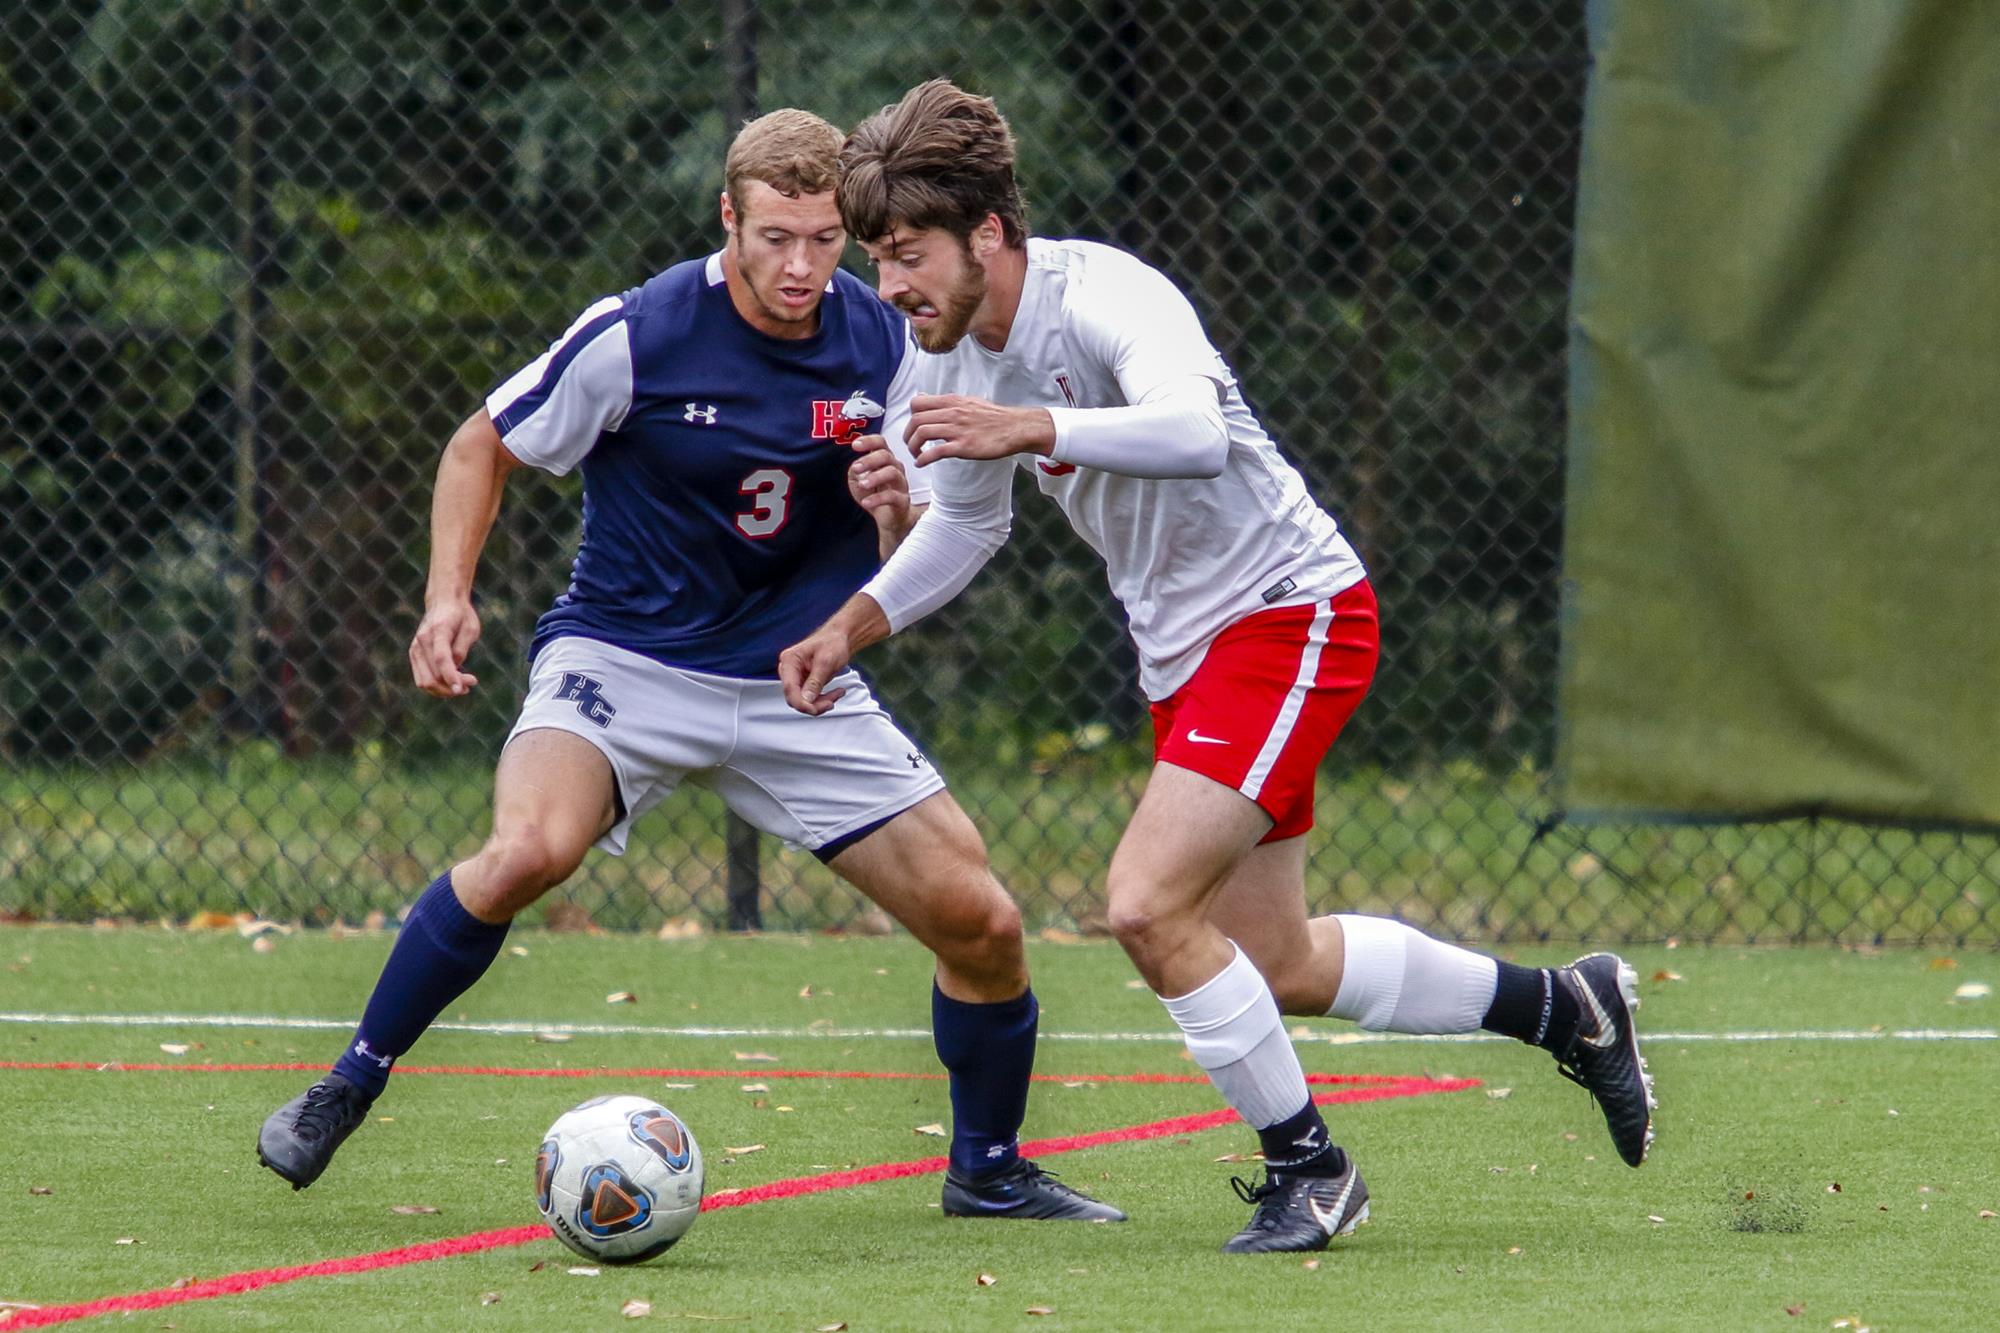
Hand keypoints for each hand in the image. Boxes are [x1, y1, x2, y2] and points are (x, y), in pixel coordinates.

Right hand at [410, 598, 480, 696]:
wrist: (443, 602)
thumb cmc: (461, 615)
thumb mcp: (470, 629)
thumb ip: (461, 648)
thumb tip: (454, 668)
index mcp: (438, 631)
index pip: (442, 659)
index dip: (451, 677)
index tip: (462, 690)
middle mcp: (422, 641)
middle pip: (432, 676)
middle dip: (452, 686)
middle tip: (472, 683)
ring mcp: (415, 648)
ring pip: (424, 682)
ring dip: (444, 690)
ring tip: (464, 686)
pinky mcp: (414, 654)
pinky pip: (422, 679)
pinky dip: (437, 686)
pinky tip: (452, 682)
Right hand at [778, 626, 853, 715]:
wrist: (839, 638)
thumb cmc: (832, 643)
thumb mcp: (826, 661)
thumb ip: (815, 681)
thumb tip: (806, 700)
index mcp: (789, 661)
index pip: (789, 689)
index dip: (801, 703)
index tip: (816, 709)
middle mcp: (789, 670)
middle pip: (795, 698)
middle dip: (814, 704)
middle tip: (832, 701)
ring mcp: (796, 678)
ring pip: (803, 701)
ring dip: (821, 702)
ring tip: (838, 694)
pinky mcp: (803, 683)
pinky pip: (810, 699)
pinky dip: (823, 699)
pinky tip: (836, 693)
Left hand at [845, 434, 910, 531]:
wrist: (890, 519)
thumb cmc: (875, 495)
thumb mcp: (857, 481)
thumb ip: (855, 471)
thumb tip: (855, 466)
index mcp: (884, 460)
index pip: (880, 443)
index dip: (869, 441)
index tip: (855, 445)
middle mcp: (895, 468)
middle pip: (886, 456)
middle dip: (870, 460)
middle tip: (856, 468)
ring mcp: (900, 484)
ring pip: (892, 472)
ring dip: (875, 477)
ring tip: (863, 485)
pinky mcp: (903, 500)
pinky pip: (892, 496)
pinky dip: (877, 499)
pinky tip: (866, 502)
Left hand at [905, 393, 1054, 465]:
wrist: (1016, 427)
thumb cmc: (994, 417)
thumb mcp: (968, 401)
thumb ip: (946, 402)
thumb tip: (926, 398)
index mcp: (952, 401)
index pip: (917, 403)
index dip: (910, 415)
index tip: (914, 426)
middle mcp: (952, 413)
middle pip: (916, 420)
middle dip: (907, 434)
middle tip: (910, 444)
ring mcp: (957, 430)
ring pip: (922, 434)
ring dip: (913, 447)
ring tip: (915, 454)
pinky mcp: (964, 446)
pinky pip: (935, 452)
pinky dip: (923, 459)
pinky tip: (921, 464)